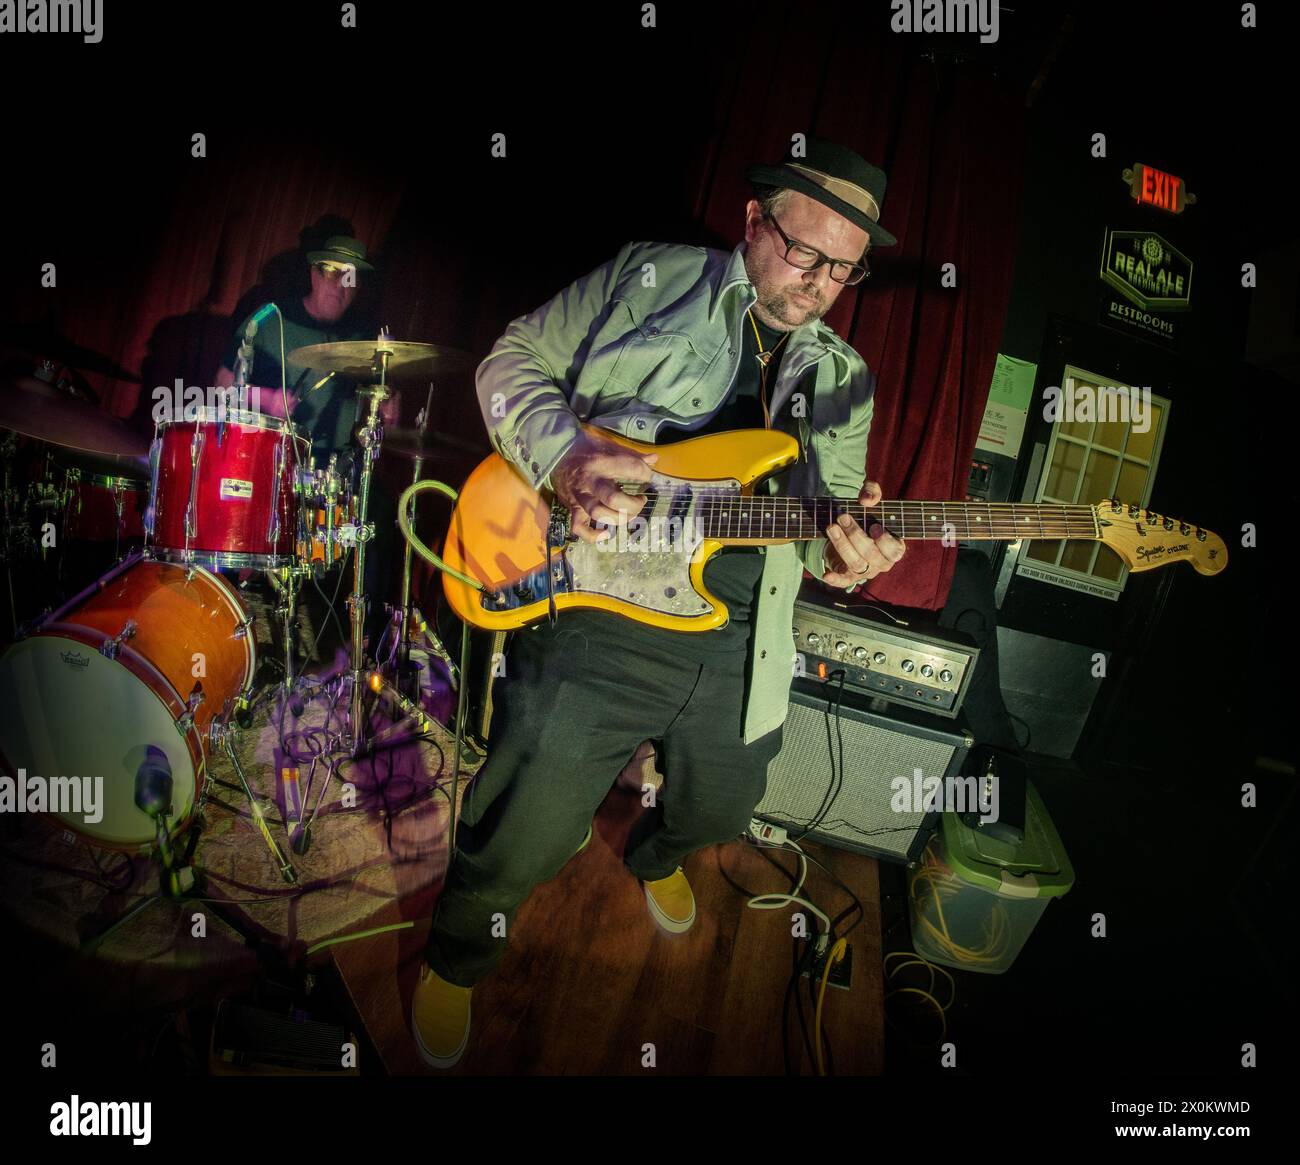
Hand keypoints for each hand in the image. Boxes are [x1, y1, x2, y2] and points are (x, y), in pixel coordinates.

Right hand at [549, 428, 657, 542]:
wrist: (556, 453)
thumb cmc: (587, 450)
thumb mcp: (610, 446)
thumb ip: (633, 455)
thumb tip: (655, 459)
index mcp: (603, 462)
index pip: (632, 469)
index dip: (646, 474)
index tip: (647, 476)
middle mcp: (591, 480)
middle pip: (614, 499)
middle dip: (633, 505)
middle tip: (641, 501)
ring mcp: (580, 496)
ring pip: (598, 513)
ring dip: (618, 519)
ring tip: (628, 515)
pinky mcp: (572, 507)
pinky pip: (579, 527)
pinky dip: (592, 535)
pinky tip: (606, 534)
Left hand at [819, 481, 905, 586]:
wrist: (851, 528)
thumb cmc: (866, 513)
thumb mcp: (870, 497)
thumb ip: (872, 492)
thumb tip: (867, 500)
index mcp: (894, 546)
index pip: (894, 550)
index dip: (884, 541)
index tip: (873, 526)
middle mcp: (882, 562)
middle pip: (871, 555)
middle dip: (855, 535)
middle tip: (842, 517)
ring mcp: (866, 571)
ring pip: (856, 565)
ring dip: (843, 546)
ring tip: (831, 527)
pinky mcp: (849, 576)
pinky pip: (843, 581)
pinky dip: (835, 580)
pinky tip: (826, 575)